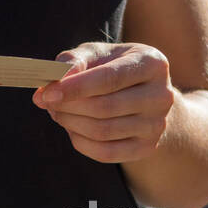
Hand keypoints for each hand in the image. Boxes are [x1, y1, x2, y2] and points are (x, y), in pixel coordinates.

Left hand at [32, 42, 175, 162]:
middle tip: (46, 101)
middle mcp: (161, 95)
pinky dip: (81, 142)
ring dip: (71, 123)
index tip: (47, 93)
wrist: (145, 96)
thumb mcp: (98, 55)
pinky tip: (72, 129)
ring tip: (58, 112)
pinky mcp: (147, 147)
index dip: (75, 88)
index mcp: (153, 63)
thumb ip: (74, 61)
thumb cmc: (115, 68)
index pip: (110, 79)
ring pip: (103, 131)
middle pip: (105, 108)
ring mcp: (157, 125)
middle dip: (68, 107)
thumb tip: (50, 85)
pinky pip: (106, 153)